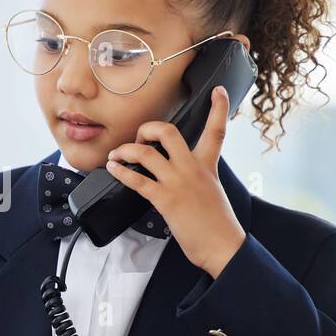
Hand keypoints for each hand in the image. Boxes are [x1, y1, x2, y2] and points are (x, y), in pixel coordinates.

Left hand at [104, 85, 245, 277]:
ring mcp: (178, 182)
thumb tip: (179, 173)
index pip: (216, 130)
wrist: (223, 245)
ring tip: (116, 156)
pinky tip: (113, 169)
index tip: (217, 90)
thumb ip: (198, 175)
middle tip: (139, 137)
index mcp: (207, 165)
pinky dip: (120, 172)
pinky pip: (137, 179)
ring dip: (125, 150)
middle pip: (168, 131)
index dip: (218, 108)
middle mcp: (192, 168)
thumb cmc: (218, 223)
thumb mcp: (212, 190)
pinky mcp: (165, 200)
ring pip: (145, 152)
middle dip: (147, 128)